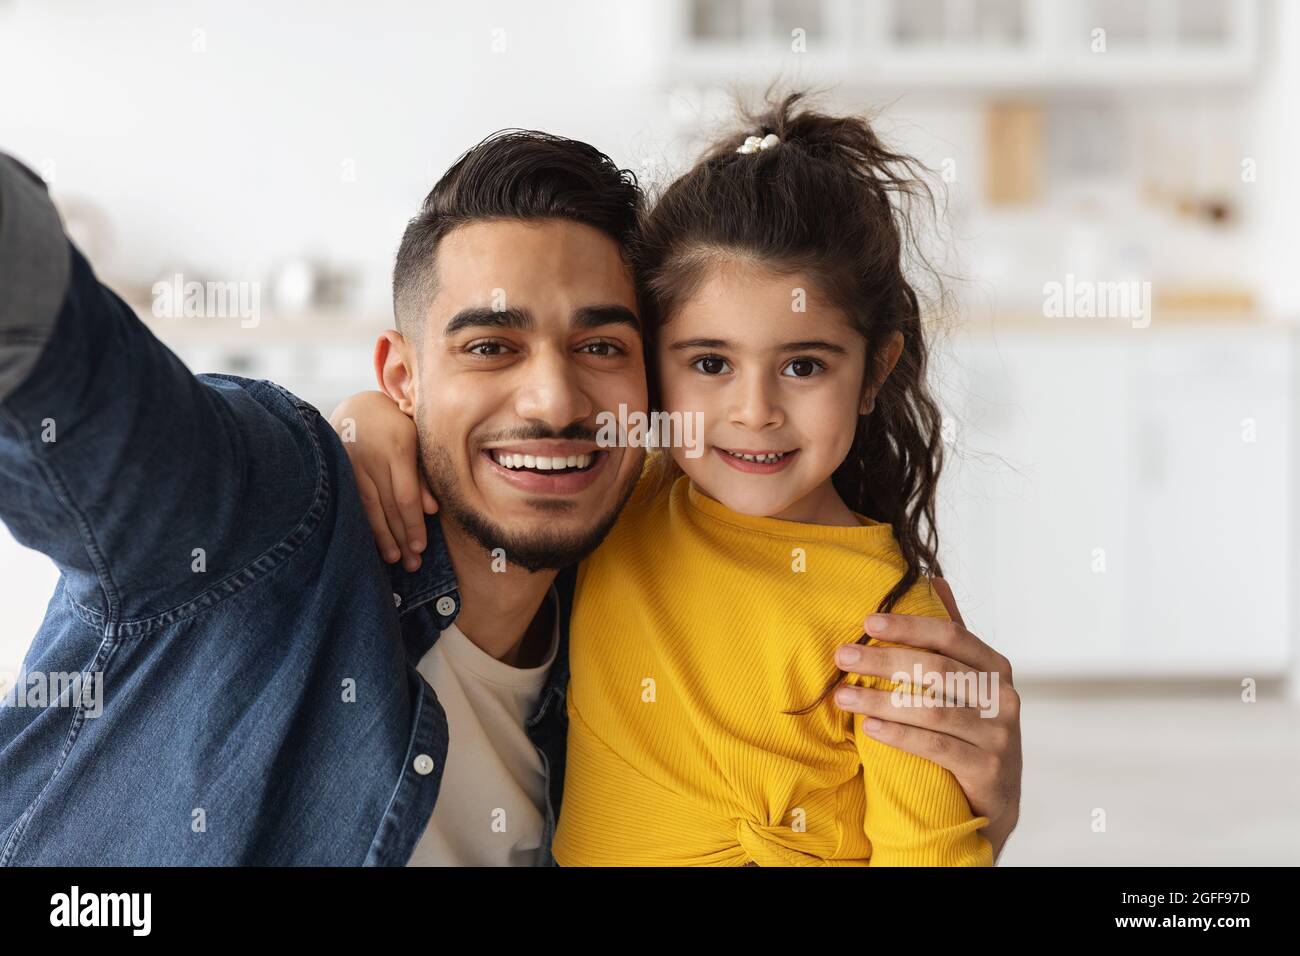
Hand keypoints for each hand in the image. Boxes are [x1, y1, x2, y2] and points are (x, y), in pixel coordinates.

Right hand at [328, 390, 437, 571]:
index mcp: (398, 449)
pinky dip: (364, 524)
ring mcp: (353, 466)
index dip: (413, 524)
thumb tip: (432, 510)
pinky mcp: (340, 472)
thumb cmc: (397, 425)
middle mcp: (373, 459)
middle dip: (401, 538)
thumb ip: (424, 475)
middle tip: (412, 564)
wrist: (358, 407)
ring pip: (368, 509)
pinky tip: (371, 543)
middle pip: (389, 508)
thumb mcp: (417, 441)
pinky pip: (354, 503)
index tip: (421, 547)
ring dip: (382, 537)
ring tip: (394, 559)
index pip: (406, 497)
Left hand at [832, 578, 1021, 860]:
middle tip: (842, 654)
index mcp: (996, 668)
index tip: (867, 620)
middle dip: (885, 659)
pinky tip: (868, 728)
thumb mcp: (967, 684)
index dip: (910, 626)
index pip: (952, 635)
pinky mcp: (988, 770)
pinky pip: (936, 746)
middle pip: (938, 669)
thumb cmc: (970, 733)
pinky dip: (899, 735)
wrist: (993, 806)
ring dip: (881, 699)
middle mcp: (1004, 698)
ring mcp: (999, 736)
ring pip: (933, 709)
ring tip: (842, 694)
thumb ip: (953, 637)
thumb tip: (936, 579)